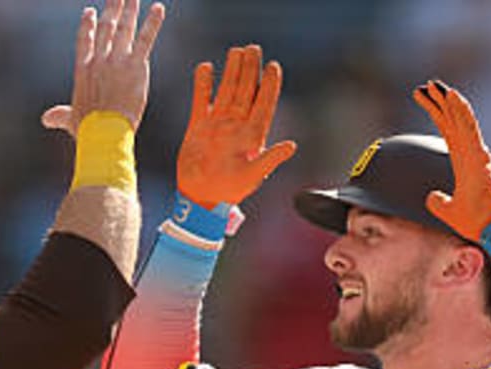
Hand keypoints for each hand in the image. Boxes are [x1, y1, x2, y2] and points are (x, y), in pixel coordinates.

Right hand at [40, 0, 166, 134]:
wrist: (103, 131)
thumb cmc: (87, 128)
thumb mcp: (71, 119)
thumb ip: (60, 115)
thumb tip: (46, 120)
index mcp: (83, 69)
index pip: (85, 40)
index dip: (88, 25)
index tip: (91, 11)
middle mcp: (99, 59)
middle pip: (107, 27)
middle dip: (112, 9)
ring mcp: (117, 60)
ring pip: (125, 28)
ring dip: (130, 9)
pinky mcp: (135, 65)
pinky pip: (146, 39)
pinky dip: (153, 23)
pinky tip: (159, 9)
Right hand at [177, 44, 296, 207]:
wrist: (201, 197)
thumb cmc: (230, 191)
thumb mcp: (253, 176)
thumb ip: (270, 159)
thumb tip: (291, 146)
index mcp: (253, 135)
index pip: (264, 104)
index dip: (269, 85)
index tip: (273, 67)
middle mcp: (237, 125)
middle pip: (246, 91)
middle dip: (250, 70)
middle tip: (253, 49)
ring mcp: (218, 123)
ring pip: (226, 90)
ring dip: (231, 71)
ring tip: (236, 52)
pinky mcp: (199, 126)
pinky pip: (201, 100)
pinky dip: (203, 85)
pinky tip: (207, 69)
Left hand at [412, 79, 490, 238]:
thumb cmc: (478, 222)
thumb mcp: (449, 212)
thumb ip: (438, 203)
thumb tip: (431, 197)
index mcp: (464, 162)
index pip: (448, 131)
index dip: (437, 114)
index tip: (425, 99)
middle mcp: (471, 154)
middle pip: (452, 122)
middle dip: (440, 103)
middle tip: (427, 86)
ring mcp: (476, 154)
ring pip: (460, 121)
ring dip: (449, 102)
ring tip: (437, 86)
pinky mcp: (479, 157)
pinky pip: (468, 130)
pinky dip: (461, 112)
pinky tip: (453, 96)